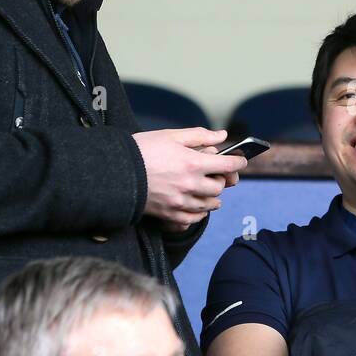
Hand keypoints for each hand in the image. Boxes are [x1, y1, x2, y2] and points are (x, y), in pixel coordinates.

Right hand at [132, 127, 247, 227]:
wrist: (114, 172)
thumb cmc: (142, 150)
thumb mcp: (171, 135)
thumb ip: (200, 136)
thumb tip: (222, 136)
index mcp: (193, 163)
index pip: (228, 165)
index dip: (238, 161)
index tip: (241, 160)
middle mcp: (190, 184)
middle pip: (219, 186)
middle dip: (222, 179)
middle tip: (217, 173)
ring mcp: (180, 201)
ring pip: (209, 204)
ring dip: (213, 197)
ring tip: (209, 190)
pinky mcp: (169, 214)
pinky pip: (193, 219)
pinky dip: (199, 213)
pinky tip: (197, 206)